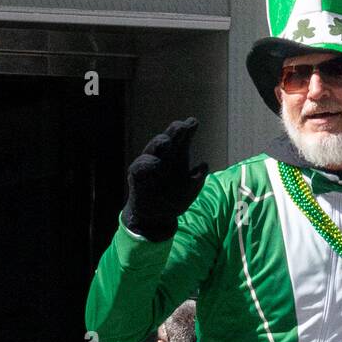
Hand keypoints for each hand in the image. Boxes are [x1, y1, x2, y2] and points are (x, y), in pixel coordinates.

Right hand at [122, 118, 207, 240]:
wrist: (157, 218)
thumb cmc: (174, 200)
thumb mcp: (190, 190)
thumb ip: (197, 178)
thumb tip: (204, 164)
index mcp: (176, 156)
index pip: (181, 138)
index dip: (187, 129)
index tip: (194, 123)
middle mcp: (162, 156)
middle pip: (167, 139)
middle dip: (174, 132)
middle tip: (182, 126)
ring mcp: (149, 165)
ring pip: (152, 149)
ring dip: (159, 143)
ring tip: (167, 142)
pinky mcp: (137, 177)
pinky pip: (138, 167)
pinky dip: (146, 164)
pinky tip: (155, 164)